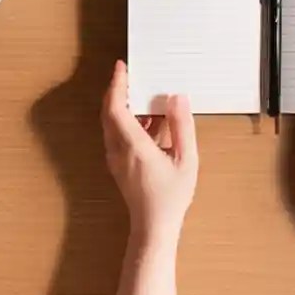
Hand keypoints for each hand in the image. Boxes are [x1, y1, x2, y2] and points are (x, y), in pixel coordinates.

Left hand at [101, 61, 198, 244]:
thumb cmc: (171, 196)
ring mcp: (115, 159)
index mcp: (133, 146)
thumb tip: (177, 98)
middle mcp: (118, 150)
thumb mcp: (186, 160)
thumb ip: (182, 126)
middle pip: (108, 113)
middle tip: (130, 75)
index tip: (121, 68)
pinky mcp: (118, 165)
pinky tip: (147, 123)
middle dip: (116, 91)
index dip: (116, 85)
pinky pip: (116, 136)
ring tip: (143, 97)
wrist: (153, 227)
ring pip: (110, 124)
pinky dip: (126, 122)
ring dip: (122, 106)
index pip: (116, 108)